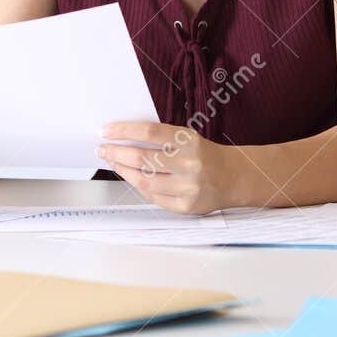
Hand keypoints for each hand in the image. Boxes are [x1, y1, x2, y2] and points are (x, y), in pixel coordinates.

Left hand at [96, 122, 238, 214]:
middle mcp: (189, 164)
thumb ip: (160, 138)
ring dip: (122, 170)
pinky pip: (152, 196)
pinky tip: (131, 176)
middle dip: (116, 152)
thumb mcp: (188, 137)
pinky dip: (138, 185)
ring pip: (143, 180)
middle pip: (142, 158)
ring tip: (113, 162)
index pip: (149, 133)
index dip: (123, 130)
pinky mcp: (185, 206)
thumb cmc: (205, 155)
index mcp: (190, 141)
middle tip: (103, 148)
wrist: (234, 178)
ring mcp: (187, 188)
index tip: (106, 130)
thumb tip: (123, 137)